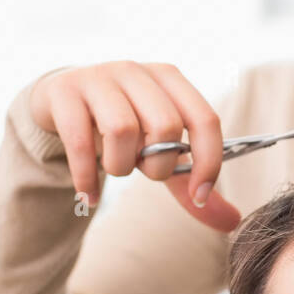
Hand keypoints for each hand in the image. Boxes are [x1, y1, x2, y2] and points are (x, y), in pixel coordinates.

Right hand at [29, 62, 240, 232]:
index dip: (209, 162)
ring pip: (122, 129)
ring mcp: (98, 77)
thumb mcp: (158, 152)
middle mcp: (137, 71)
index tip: (199, 194)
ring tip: (114, 170)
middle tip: (143, 171)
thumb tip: (232, 222)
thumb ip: (190, 184)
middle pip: (165, 125)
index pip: (206, 119)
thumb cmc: (123, 128)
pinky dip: (86, 177)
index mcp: (170, 79)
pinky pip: (80, 141)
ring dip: (121, 166)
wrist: (61, 102)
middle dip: (158, 164)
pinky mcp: (64, 91)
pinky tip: (88, 195)